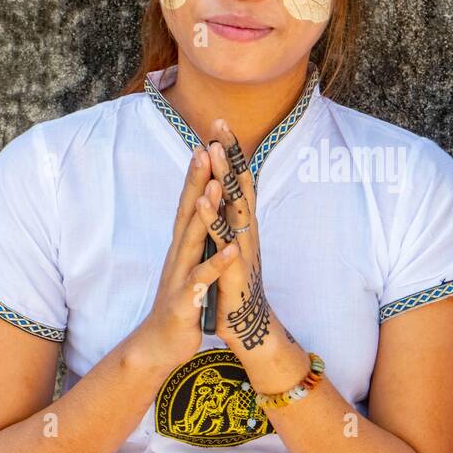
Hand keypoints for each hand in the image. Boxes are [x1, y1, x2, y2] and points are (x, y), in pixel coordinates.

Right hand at [122, 146, 237, 374]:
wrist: (160, 345)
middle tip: (205, 148)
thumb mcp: (190, 265)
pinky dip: (217, 264)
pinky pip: (203, 280)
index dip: (197, 175)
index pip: (190, 204)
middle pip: (188, 212)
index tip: (207, 143)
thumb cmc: (181, 302)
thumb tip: (204, 211)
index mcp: (183, 247)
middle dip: (196, 180)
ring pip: (193, 240)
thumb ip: (196, 238)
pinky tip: (231, 250)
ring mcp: (180, 276)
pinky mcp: (185, 301)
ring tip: (216, 187)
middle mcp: (178, 256)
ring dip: (204, 213)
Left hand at [194, 119, 300, 389]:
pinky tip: (205, 200)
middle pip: (239, 186)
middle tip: (221, 123)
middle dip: (229, 154)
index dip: (230, 154)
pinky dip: (214, 218)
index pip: (237, 182)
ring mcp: (243, 249)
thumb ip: (230, 223)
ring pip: (233, 206)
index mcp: (242, 227)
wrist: (248, 329)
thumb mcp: (232, 249)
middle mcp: (247, 232)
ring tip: (213, 151)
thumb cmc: (235, 288)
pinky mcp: (235, 269)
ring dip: (222, 178)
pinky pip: (223, 239)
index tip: (220, 125)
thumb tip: (226, 198)